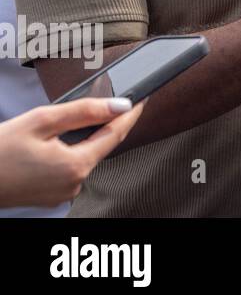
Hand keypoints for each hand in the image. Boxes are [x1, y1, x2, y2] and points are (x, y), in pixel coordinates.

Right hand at [0, 97, 144, 208]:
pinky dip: (69, 153)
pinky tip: (54, 143)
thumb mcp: (42, 121)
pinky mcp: (50, 196)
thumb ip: (84, 111)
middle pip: (101, 146)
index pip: (116, 135)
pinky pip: (69, 169)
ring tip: (66, 123)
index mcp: (75, 166)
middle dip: (103, 124)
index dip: (131, 114)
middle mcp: (74, 184)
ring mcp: (62, 193)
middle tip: (106, 101)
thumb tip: (120, 105)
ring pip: (84, 157)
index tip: (144, 97)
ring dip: (83, 139)